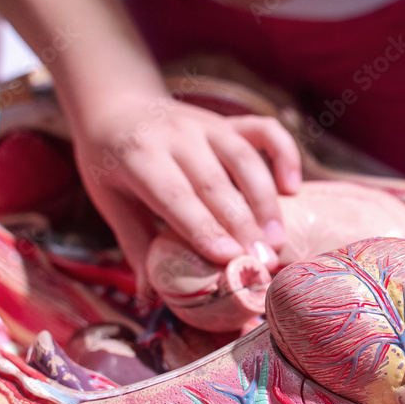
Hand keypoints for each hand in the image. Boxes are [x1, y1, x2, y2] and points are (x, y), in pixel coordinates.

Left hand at [71, 92, 301, 297]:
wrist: (115, 104)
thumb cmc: (111, 162)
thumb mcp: (111, 200)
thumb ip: (135, 244)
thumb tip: (149, 299)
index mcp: (138, 156)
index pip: (176, 195)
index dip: (203, 227)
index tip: (229, 257)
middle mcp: (176, 136)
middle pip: (215, 183)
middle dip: (242, 225)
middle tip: (262, 262)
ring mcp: (206, 125)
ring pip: (244, 160)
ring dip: (265, 202)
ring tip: (277, 240)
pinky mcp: (228, 122)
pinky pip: (265, 131)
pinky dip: (285, 155)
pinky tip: (293, 188)